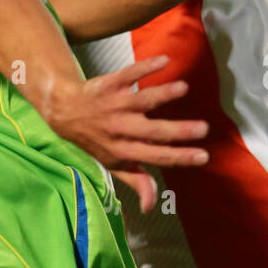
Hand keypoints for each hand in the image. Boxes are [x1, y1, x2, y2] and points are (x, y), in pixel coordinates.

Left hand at [44, 56, 208, 207]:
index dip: (178, 157)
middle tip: (203, 128)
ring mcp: (114, 106)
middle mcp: (119, 129)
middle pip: (151, 131)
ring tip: (183, 89)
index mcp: (123, 151)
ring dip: (162, 94)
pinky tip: (164, 61)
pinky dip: (145, 67)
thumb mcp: (113, 164)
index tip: (203, 157)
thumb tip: (151, 206)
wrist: (64, 112)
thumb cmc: (95, 140)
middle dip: (177, 130)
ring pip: (140, 101)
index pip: (154, 157)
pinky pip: (128, 75)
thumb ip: (136, 181)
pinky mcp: (110, 85)